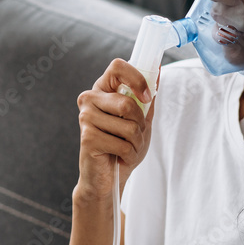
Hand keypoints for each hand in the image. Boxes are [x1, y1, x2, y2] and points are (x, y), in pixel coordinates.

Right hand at [75, 58, 159, 203]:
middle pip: (127, 103)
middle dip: (140, 125)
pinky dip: (129, 154)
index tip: (147, 96)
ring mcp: (85, 117)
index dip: (137, 79)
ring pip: (128, 125)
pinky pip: (122, 143)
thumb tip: (157, 69)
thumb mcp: (141, 119)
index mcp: (102, 89)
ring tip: (127, 148)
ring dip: (136, 143)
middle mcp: (89, 99)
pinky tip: (120, 157)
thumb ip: (147, 97)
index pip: (117, 66)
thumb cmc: (122, 146)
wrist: (107, 178)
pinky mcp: (87, 137)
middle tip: (135, 136)